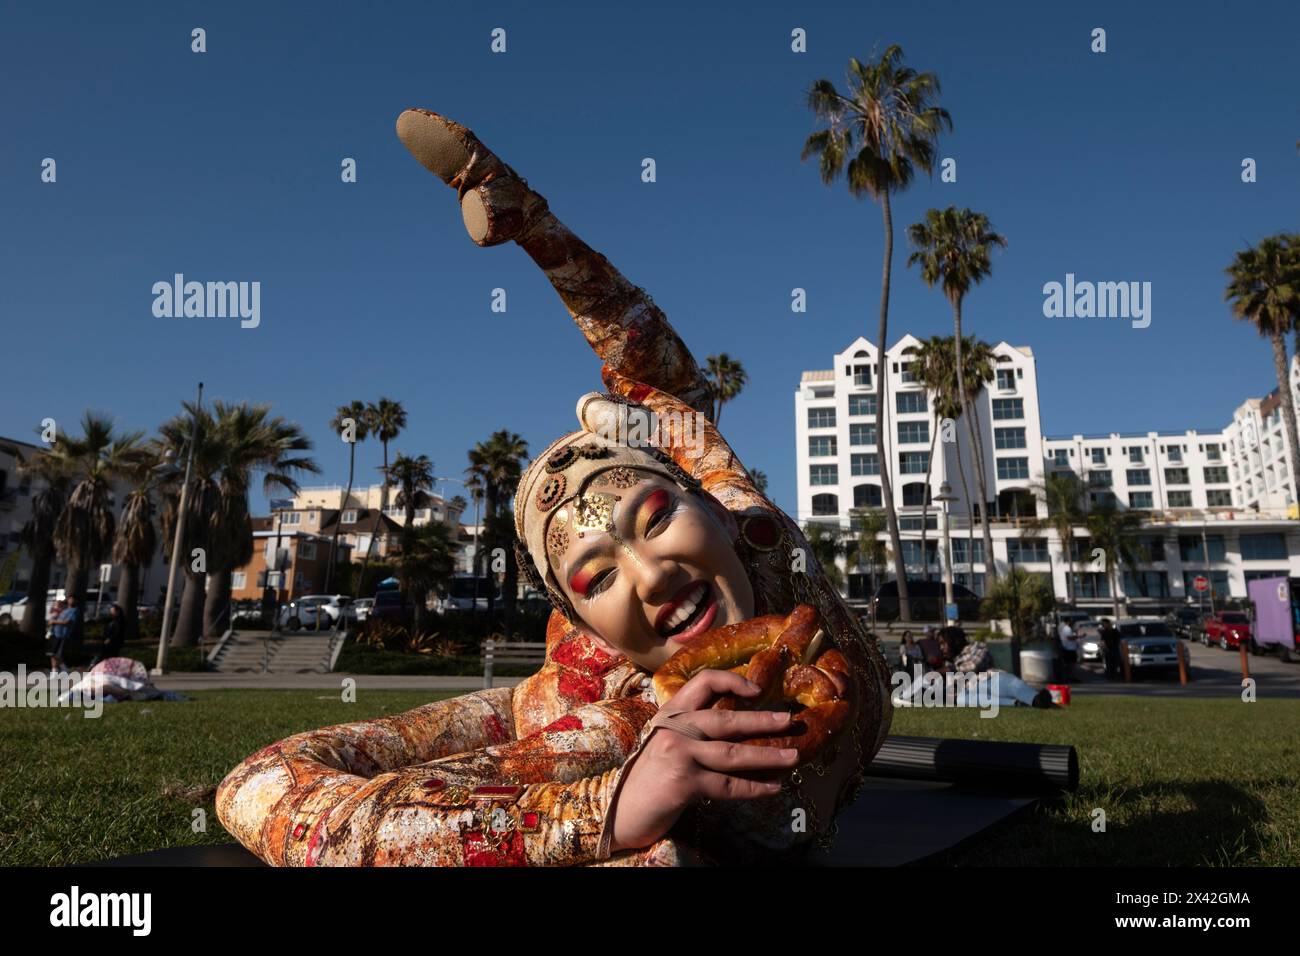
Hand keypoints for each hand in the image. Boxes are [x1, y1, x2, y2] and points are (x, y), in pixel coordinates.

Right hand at [609, 669, 799, 852]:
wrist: (618, 811)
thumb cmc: (647, 777)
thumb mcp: (665, 743)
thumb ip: (692, 732)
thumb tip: (741, 729)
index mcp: (670, 714)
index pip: (703, 682)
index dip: (732, 681)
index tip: (757, 690)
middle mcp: (674, 729)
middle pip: (725, 719)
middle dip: (762, 720)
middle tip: (789, 721)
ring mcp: (678, 754)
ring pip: (733, 753)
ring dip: (767, 756)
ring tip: (793, 757)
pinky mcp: (683, 783)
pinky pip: (728, 785)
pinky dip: (755, 788)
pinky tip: (773, 788)